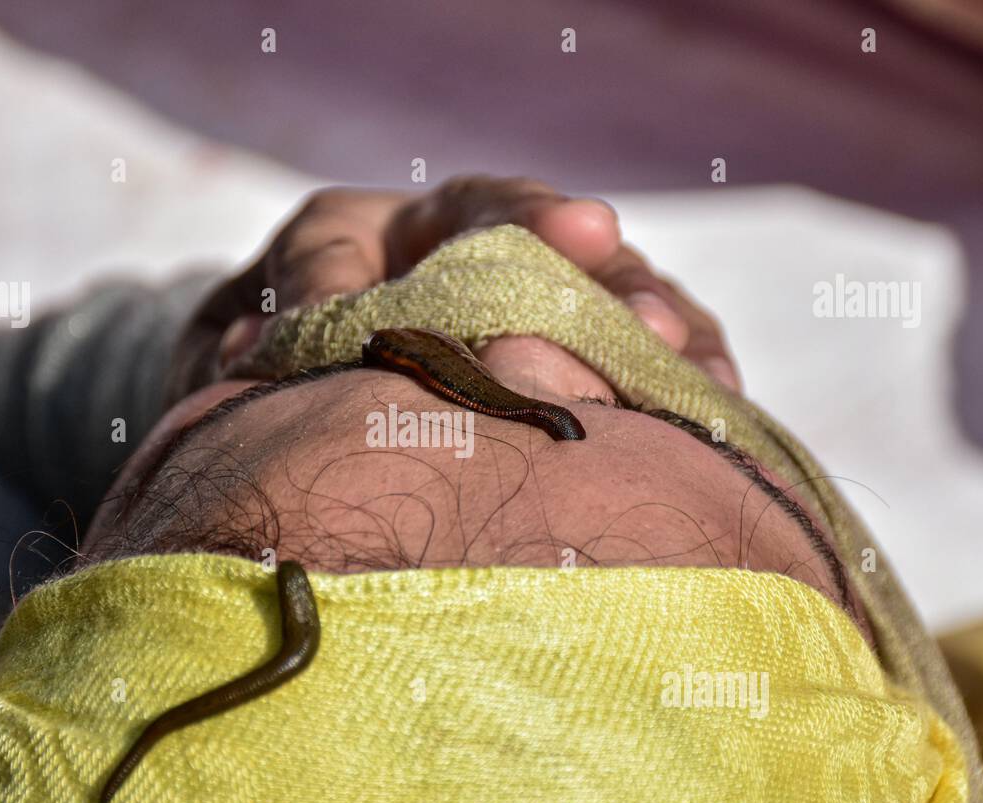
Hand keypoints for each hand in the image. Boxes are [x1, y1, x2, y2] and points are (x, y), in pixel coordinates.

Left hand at [165, 175, 738, 403]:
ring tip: (702, 385)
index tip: (583, 234)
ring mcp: (537, 318)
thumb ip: (288, 309)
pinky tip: (713, 413)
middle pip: (580, 262)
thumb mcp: (268, 308)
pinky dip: (673, 389)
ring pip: (616, 311)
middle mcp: (493, 262)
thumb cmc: (276, 334)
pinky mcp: (569, 376)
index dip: (536, 220)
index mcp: (423, 224)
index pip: (485, 207)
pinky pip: (633, 370)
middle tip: (652, 328)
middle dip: (617, 291)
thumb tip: (295, 333)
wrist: (279, 388)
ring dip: (661, 347)